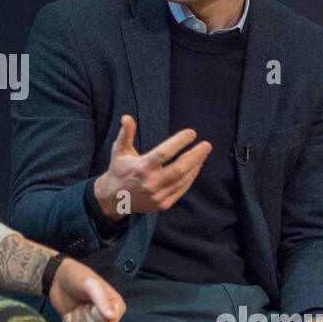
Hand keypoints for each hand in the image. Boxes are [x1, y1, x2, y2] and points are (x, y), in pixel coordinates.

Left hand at [48, 258, 125, 321]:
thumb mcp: (91, 284)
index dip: (96, 315)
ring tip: (77, 304)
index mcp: (115, 306)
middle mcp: (105, 316)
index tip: (92, 303)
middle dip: (84, 316)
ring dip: (75, 318)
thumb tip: (112, 317)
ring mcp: (90, 321)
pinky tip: (69, 310)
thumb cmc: (77, 276)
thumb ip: (102, 299)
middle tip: (83, 302)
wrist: (58, 277)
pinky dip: (67, 321)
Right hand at [93, 114, 210, 220]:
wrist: (115, 198)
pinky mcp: (163, 204)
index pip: (164, 153)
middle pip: (179, 168)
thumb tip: (127, 117)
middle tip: (207, 145)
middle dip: (195, 155)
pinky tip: (196, 167)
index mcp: (141, 168)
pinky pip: (181, 189)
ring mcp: (158, 196)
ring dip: (195, 165)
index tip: (192, 133)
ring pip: (183, 179)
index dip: (179, 142)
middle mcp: (150, 183)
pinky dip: (190, 177)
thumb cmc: (119, 170)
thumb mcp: (119, 150)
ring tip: (203, 153)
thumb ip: (126, 133)